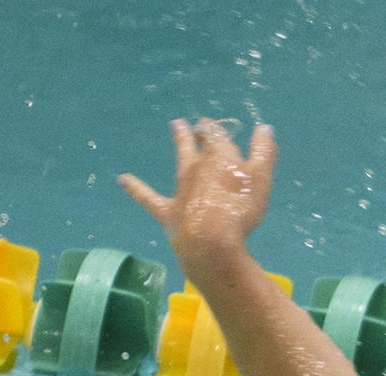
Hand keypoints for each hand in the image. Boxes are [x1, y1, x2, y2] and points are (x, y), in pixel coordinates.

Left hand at [119, 117, 277, 275]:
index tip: (212, 124)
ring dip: (180, 142)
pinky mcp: (168, 210)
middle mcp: (197, 167)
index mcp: (220, 157)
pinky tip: (122, 179)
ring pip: (180, 161)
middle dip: (198, 132)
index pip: (218, 136)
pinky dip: (135, 188)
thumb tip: (264, 128)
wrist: (210, 242)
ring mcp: (181, 188)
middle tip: (195, 125)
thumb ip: (264, 152)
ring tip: (175, 127)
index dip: (216, 129)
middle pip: (198, 144)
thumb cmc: (239, 211)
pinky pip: (148, 197)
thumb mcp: (261, 180)